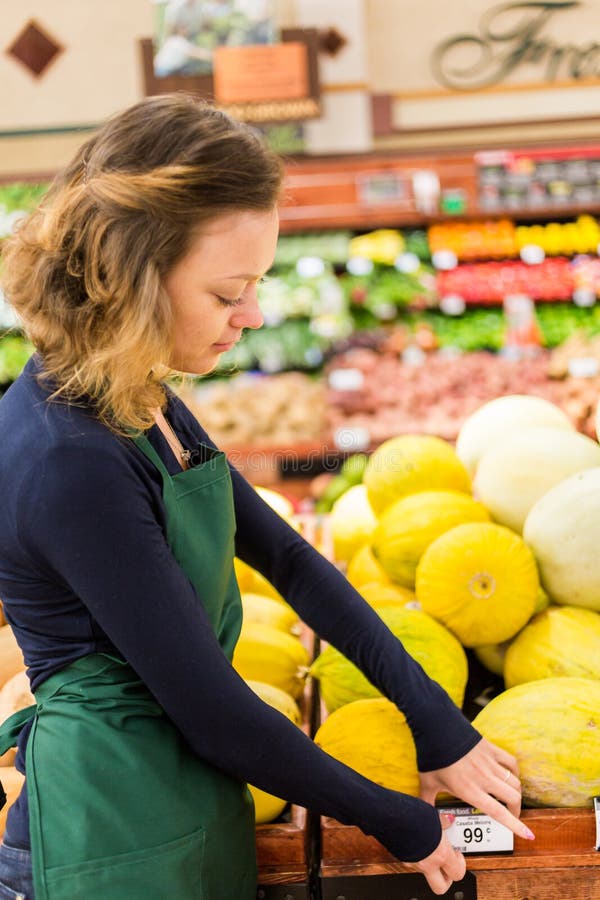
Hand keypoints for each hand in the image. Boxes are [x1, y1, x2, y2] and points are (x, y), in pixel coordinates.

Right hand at [403, 811, 465, 894]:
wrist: (391, 817)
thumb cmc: (413, 817)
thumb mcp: (434, 817)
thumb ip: (443, 822)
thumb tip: (448, 820)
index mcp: (440, 855)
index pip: (457, 874)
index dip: (461, 865)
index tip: (457, 853)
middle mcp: (427, 864)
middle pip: (441, 887)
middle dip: (446, 879)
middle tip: (447, 865)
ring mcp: (413, 863)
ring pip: (426, 873)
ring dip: (431, 865)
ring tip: (431, 848)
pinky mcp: (402, 858)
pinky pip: (413, 862)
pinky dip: (417, 856)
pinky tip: (417, 842)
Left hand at [419, 737, 534, 840]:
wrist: (437, 727)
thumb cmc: (431, 756)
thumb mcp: (427, 783)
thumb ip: (427, 802)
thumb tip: (424, 816)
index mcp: (469, 790)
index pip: (498, 812)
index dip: (515, 825)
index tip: (528, 834)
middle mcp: (483, 778)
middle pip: (513, 798)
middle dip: (516, 810)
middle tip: (512, 815)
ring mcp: (489, 763)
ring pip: (514, 782)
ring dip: (516, 792)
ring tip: (510, 798)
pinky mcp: (491, 749)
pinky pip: (511, 762)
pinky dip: (515, 771)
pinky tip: (510, 775)